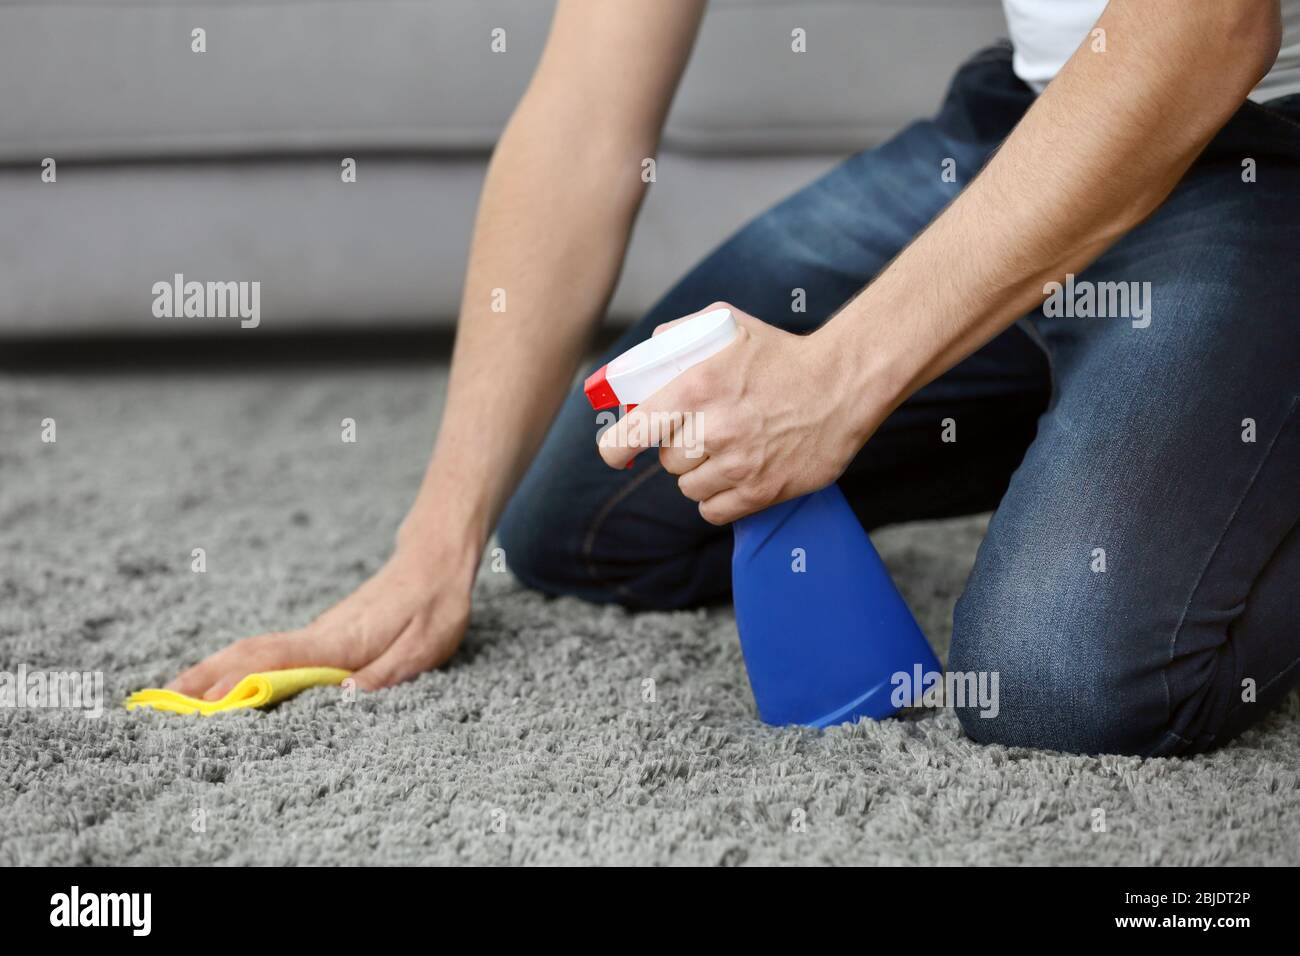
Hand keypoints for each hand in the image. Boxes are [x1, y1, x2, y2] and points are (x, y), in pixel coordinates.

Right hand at [166, 536, 474, 699]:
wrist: (435, 561)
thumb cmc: (434, 605)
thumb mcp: (424, 645)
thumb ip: (386, 673)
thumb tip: (345, 700)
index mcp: (339, 641)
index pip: (277, 661)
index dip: (238, 682)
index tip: (202, 703)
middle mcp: (318, 635)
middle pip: (250, 655)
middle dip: (206, 678)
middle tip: (161, 704)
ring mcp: (316, 634)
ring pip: (256, 653)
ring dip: (214, 672)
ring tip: (175, 698)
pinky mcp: (322, 637)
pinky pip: (272, 654)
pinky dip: (239, 667)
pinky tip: (226, 684)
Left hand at [597, 302, 878, 524]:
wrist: (841, 384)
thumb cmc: (783, 354)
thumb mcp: (726, 325)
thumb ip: (678, 335)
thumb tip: (644, 357)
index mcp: (694, 389)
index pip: (632, 435)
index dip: (617, 448)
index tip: (617, 452)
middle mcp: (712, 430)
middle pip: (668, 461)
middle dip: (681, 449)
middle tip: (706, 432)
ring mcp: (738, 465)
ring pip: (689, 488)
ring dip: (701, 474)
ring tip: (727, 452)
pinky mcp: (761, 491)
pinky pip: (714, 511)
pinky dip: (718, 499)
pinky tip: (734, 478)